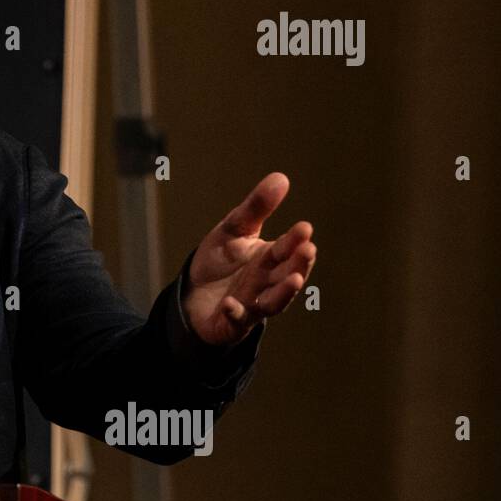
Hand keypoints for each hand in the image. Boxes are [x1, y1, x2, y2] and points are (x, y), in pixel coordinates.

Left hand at [182, 172, 316, 345]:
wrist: (192, 294)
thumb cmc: (219, 262)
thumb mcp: (233, 230)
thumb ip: (255, 208)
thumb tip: (281, 177)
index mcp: (269, 259)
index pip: (285, 249)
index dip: (295, 240)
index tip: (304, 227)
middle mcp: (266, 283)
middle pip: (286, 275)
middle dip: (298, 263)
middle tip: (308, 250)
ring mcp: (252, 304)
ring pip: (273, 302)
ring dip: (283, 292)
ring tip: (294, 280)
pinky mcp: (232, 322)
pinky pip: (236, 320)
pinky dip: (236, 312)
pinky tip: (231, 303)